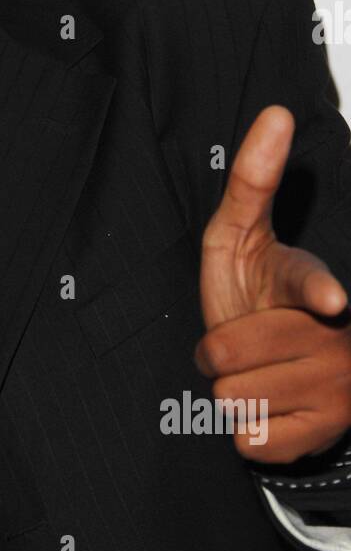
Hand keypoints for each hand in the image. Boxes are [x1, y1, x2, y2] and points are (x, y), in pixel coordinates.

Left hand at [194, 105, 350, 461]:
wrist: (271, 365)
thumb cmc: (254, 292)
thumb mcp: (242, 234)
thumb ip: (254, 180)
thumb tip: (277, 111)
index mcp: (312, 282)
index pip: (313, 285)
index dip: (318, 293)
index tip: (332, 300)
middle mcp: (332, 336)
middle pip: (227, 352)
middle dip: (215, 350)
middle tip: (241, 340)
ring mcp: (334, 390)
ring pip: (233, 398)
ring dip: (230, 389)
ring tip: (256, 372)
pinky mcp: (320, 435)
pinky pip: (248, 438)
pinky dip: (247, 428)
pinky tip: (271, 407)